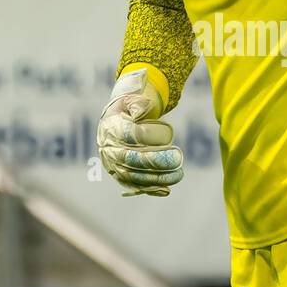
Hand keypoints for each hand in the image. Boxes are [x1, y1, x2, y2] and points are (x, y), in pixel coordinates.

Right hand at [96, 68, 183, 195]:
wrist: (119, 118)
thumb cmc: (130, 106)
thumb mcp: (133, 97)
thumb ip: (138, 102)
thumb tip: (142, 110)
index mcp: (110, 127)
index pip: (130, 134)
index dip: (150, 135)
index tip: (170, 133)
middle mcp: (108, 148)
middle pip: (130, 158)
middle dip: (156, 161)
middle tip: (178, 158)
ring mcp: (113, 164)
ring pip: (133, 175)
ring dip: (157, 178)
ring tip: (178, 174)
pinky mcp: (120, 176)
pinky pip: (135, 185)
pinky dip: (151, 189)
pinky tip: (167, 189)